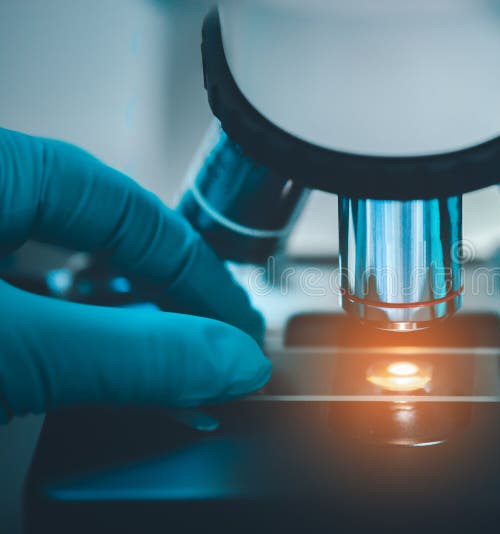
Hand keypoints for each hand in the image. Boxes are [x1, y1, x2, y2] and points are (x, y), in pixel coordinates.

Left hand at [0, 128, 269, 421]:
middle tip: (214, 350)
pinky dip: (66, 344)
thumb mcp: (12, 346)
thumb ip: (128, 355)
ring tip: (163, 372)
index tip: (239, 328)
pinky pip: (22, 307)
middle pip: (103, 241)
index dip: (202, 275)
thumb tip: (230, 362)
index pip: (136, 212)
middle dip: (166, 304)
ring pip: (59, 277)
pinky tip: (88, 373)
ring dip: (119, 331)